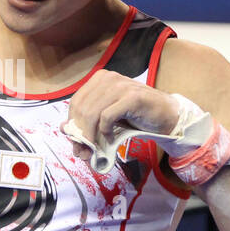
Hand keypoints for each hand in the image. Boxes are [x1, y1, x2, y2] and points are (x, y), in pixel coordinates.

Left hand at [65, 70, 179, 163]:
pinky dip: (105, 131)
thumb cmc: (135, 116)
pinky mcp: (132, 97)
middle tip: (84, 152)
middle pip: (83, 108)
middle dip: (80, 134)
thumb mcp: (108, 117)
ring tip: (95, 149)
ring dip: (91, 136)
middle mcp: (109, 78)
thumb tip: (63, 129)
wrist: (166, 116)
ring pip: (93, 113)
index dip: (73, 124)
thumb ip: (88, 120)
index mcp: (100, 79)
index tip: (76, 142)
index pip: (76, 101)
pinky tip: (111, 138)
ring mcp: (121, 85)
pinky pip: (107, 116)